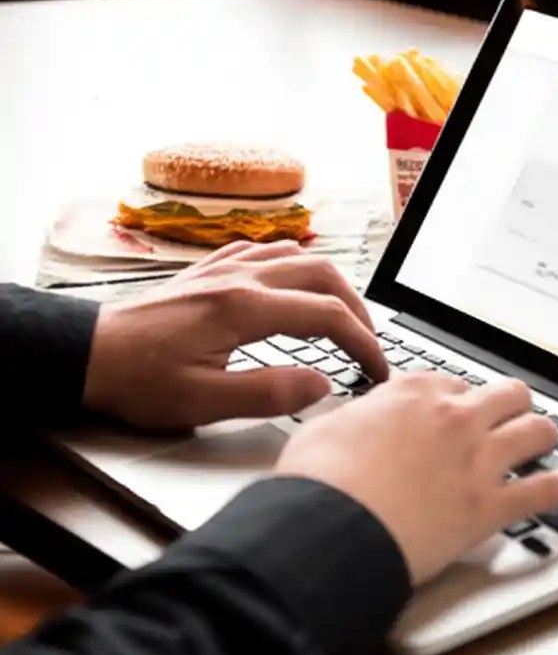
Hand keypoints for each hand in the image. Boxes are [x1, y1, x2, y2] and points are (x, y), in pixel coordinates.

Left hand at [84, 241, 389, 427]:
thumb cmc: (137, 381)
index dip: (363, 345)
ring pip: (298, 257)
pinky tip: (294, 286)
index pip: (327, 317)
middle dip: (358, 311)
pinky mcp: (209, 271)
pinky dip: (296, 267)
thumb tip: (323, 384)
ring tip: (343, 318)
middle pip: (324, 275)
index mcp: (244, 308)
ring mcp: (224, 269)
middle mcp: (240, 278)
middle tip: (369, 346)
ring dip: (331, 285)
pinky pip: (266, 252)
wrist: (84, 354)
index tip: (376, 371)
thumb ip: (269, 392)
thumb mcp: (203, 402)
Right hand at [275, 372, 557, 584]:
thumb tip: (350, 415)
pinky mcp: (491, 505)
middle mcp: (456, 418)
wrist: (329, 529)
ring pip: (536, 430)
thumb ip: (351, 416)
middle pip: (507, 395)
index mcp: (415, 392)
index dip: (456, 399)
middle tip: (509, 415)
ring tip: (546, 439)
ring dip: (543, 434)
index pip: (454, 383)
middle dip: (510, 405)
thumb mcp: (323, 427)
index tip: (453, 410)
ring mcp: (479, 460)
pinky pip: (546, 489)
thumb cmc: (319, 482)